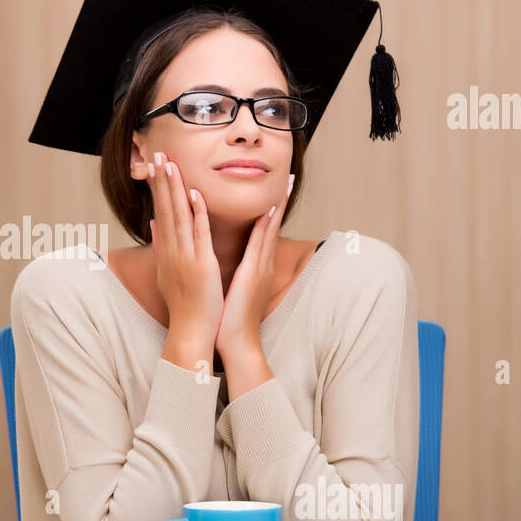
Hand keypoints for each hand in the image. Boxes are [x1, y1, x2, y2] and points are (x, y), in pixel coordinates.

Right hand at [142, 151, 223, 362]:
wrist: (190, 331)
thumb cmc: (184, 304)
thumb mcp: (167, 272)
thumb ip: (161, 246)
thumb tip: (154, 223)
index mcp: (166, 250)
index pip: (160, 211)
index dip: (156, 186)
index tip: (153, 164)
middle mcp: (172, 250)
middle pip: (164, 208)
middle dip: (160, 179)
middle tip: (155, 153)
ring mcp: (185, 256)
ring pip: (178, 215)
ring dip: (173, 188)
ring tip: (169, 163)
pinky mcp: (201, 264)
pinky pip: (198, 234)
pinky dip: (196, 213)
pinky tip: (194, 193)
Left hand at [215, 174, 294, 359]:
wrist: (236, 343)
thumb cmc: (230, 318)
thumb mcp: (235, 290)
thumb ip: (237, 274)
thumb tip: (233, 263)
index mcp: (256, 267)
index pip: (264, 232)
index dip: (271, 210)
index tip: (277, 189)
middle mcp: (262, 264)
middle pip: (272, 226)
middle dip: (281, 201)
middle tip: (289, 177)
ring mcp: (261, 268)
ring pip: (269, 231)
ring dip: (276, 206)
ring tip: (284, 184)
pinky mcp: (254, 274)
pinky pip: (259, 245)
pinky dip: (263, 227)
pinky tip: (267, 210)